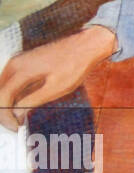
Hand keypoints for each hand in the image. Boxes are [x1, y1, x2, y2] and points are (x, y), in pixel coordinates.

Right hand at [0, 25, 117, 131]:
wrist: (86, 45)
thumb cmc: (75, 64)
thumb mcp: (56, 88)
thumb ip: (33, 101)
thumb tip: (16, 114)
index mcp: (21, 69)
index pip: (2, 97)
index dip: (5, 116)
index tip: (15, 127)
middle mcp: (15, 63)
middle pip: (0, 92)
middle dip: (4, 110)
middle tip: (15, 125)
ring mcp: (19, 61)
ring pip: (3, 86)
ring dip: (7, 102)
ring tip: (19, 117)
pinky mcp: (24, 61)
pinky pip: (11, 80)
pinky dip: (13, 94)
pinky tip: (23, 103)